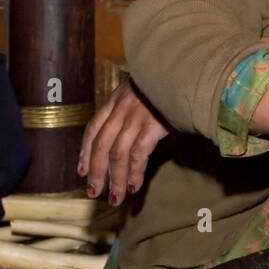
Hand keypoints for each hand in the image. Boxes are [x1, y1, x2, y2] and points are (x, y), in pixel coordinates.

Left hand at [80, 80, 168, 204]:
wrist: (186, 71)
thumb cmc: (169, 81)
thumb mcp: (143, 87)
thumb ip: (134, 105)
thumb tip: (130, 127)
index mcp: (116, 99)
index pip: (93, 128)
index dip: (85, 151)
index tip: (81, 170)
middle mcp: (121, 109)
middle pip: (101, 145)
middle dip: (96, 171)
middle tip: (93, 192)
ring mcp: (135, 118)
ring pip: (117, 155)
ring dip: (115, 179)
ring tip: (114, 198)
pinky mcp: (152, 126)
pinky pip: (138, 155)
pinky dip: (134, 173)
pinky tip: (134, 186)